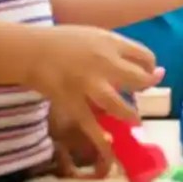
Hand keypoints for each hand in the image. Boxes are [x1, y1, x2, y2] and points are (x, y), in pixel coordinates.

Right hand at [21, 26, 160, 170]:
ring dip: (130, 114)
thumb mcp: (96, 34)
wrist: (31, 51)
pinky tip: (111, 146)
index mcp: (111, 43)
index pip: (145, 55)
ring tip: (136, 120)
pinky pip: (90, 124)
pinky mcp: (73, 102)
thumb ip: (115, 48)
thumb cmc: (63, 40)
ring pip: (118, 104)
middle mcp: (105, 64)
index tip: (150, 70)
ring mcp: (89, 85)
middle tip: (147, 90)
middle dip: (148, 86)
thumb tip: (135, 62)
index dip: (151, 65)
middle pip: (138, 79)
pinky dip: (101, 138)